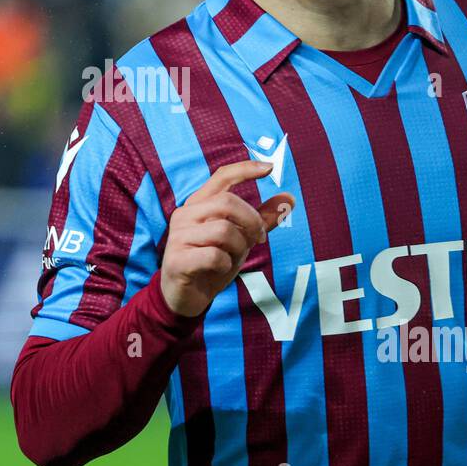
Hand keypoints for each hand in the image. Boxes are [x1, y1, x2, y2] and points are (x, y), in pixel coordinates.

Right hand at [160, 160, 294, 317]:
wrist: (184, 298)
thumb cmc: (212, 264)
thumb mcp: (240, 240)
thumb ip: (261, 219)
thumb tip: (290, 198)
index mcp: (198, 204)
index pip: (221, 177)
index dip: (245, 169)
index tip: (270, 167)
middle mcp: (184, 215)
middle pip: (227, 203)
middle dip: (252, 221)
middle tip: (259, 239)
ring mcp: (177, 236)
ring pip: (223, 230)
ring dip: (239, 247)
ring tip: (234, 258)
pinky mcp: (176, 259)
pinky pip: (214, 255)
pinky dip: (226, 264)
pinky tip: (219, 270)